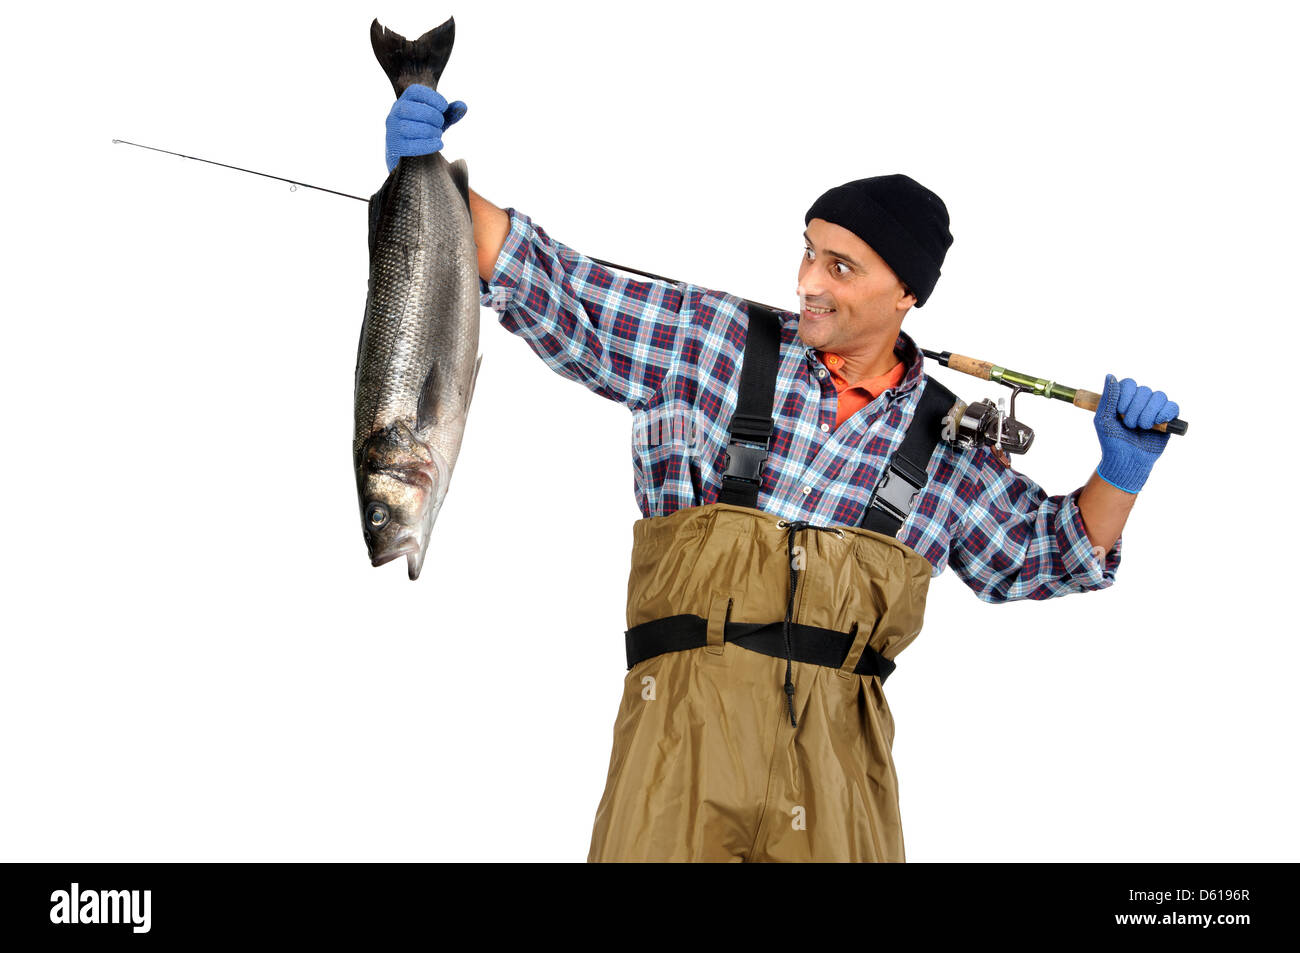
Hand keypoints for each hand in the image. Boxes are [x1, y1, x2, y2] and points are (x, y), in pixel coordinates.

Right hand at [385, 85, 466, 172]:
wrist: (409, 154)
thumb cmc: (424, 130)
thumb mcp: (437, 120)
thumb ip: (450, 113)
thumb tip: (463, 106)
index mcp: (405, 101)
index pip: (414, 91)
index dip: (432, 97)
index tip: (444, 107)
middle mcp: (394, 113)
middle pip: (409, 108)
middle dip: (431, 115)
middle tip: (441, 123)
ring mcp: (392, 130)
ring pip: (408, 127)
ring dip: (429, 130)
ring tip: (438, 134)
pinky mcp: (395, 147)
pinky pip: (410, 146)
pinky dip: (427, 145)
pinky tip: (439, 144)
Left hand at [1093, 374, 1179, 493]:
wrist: (1126, 460)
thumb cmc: (1112, 441)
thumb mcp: (1103, 419)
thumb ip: (1107, 398)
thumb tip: (1109, 376)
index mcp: (1124, 399)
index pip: (1129, 383)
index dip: (1125, 396)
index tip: (1119, 412)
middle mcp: (1140, 402)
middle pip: (1144, 390)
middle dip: (1135, 410)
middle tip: (1129, 425)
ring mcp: (1155, 410)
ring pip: (1159, 396)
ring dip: (1148, 413)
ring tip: (1142, 427)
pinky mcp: (1167, 420)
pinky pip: (1173, 406)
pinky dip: (1164, 413)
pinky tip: (1156, 424)